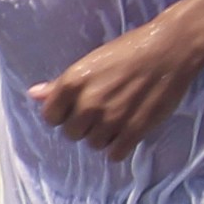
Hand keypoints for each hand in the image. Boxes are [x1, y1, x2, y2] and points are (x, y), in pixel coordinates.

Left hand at [29, 18, 203, 159]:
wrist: (169, 49)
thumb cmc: (129, 50)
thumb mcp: (90, 61)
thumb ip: (60, 83)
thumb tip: (34, 95)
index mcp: (73, 82)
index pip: (51, 117)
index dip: (63, 114)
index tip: (76, 108)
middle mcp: (89, 103)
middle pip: (71, 134)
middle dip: (83, 125)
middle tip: (101, 111)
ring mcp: (112, 119)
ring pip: (94, 144)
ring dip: (103, 136)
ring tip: (117, 117)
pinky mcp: (134, 130)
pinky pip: (115, 154)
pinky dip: (120, 147)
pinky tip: (127, 130)